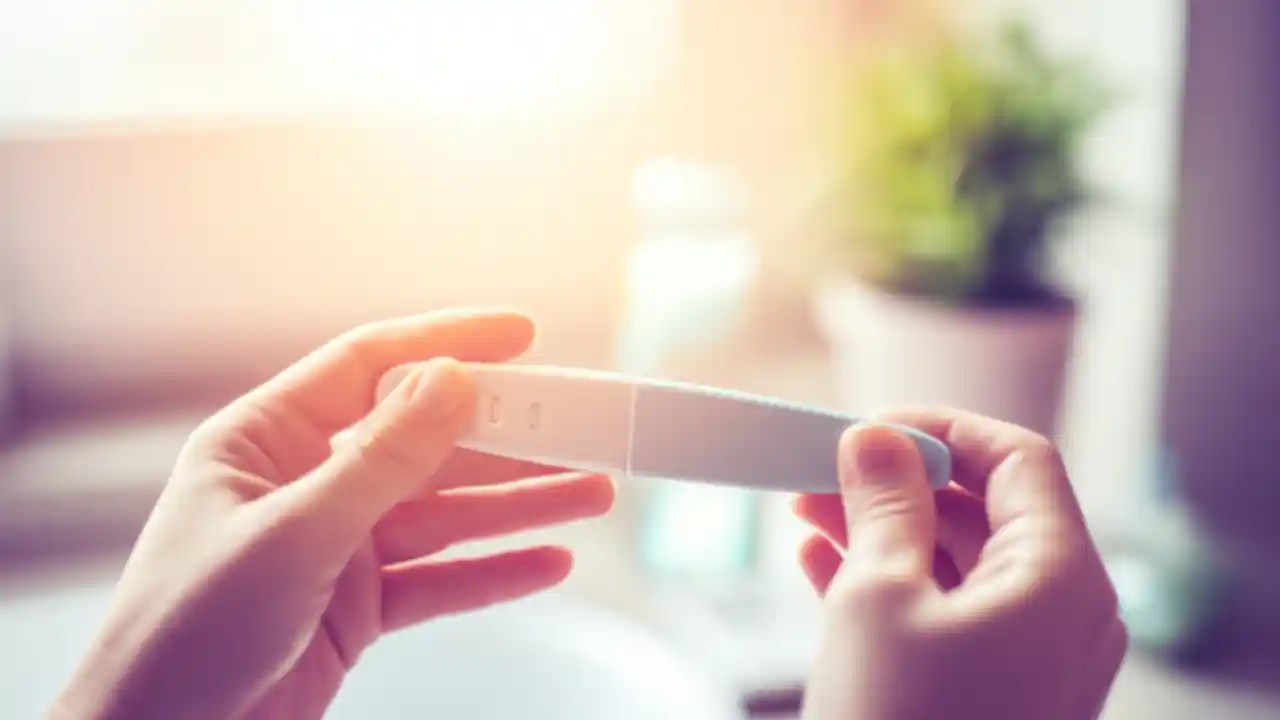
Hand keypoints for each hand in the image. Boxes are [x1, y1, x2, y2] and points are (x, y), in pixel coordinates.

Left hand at [51, 310, 614, 719]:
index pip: (369, 365)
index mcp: (265, 441)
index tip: (522, 335)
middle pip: (423, 443)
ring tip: (591, 494)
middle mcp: (304, 484)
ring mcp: (334, 547)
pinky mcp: (355, 609)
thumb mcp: (293, 533)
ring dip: (516, 506)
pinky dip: (492, 573)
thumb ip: (380, 459)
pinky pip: (439, 580)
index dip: (448, 342)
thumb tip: (452, 380)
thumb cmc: (184, 634)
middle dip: (505, 440)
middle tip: (580, 429)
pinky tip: (547, 562)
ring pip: (443, 514)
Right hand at [795, 409, 1125, 719]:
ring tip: (802, 509)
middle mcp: (1059, 613)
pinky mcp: (989, 691)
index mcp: (1058, 577)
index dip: (942, 428)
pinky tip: (815, 563)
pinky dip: (884, 581)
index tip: (869, 424)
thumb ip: (883, 503)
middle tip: (821, 467)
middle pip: (983, 510)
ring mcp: (1028, 658)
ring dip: (880, 528)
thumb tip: (876, 437)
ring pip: (955, 562)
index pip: (1017, 459)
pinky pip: (943, 612)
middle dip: (897, 481)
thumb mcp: (880, 596)